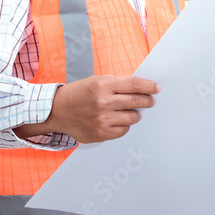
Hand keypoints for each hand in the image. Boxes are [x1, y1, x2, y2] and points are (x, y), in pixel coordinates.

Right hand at [14, 75, 159, 143]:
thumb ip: (118, 84)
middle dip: (147, 101)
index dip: (149, 86)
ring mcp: (102, 120)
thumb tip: (141, 88)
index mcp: (103, 85)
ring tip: (133, 112)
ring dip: (136, 114)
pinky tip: (120, 121)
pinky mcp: (100, 134)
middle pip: (136, 102)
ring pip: (132, 118)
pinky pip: (123, 131)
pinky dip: (125, 125)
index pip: (135, 85)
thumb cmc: (79, 93)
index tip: (156, 88)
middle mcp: (103, 102)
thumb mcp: (97, 81)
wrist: (57, 111)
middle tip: (151, 101)